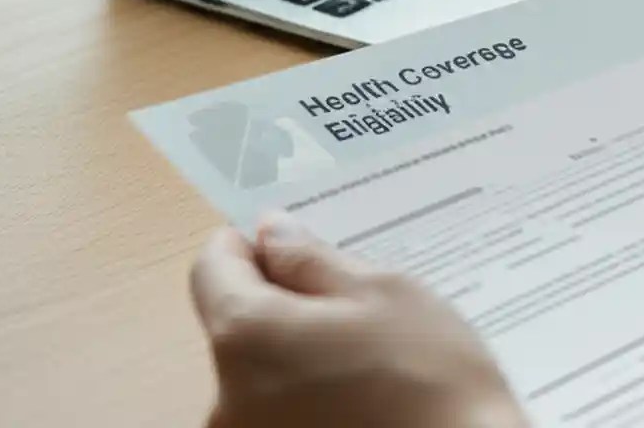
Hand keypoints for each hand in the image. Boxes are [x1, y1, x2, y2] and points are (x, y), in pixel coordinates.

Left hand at [190, 215, 527, 427]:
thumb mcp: (381, 293)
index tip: (295, 248)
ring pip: (258, 372)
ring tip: (369, 361)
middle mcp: (226, 397)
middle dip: (284, 304)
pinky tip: (362, 398)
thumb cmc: (431, 379)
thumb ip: (311, 260)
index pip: (212, 267)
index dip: (251, 246)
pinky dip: (307, 396)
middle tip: (356, 309)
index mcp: (245, 336)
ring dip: (298, 354)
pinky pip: (276, 411)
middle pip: (236, 323)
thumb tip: (272, 234)